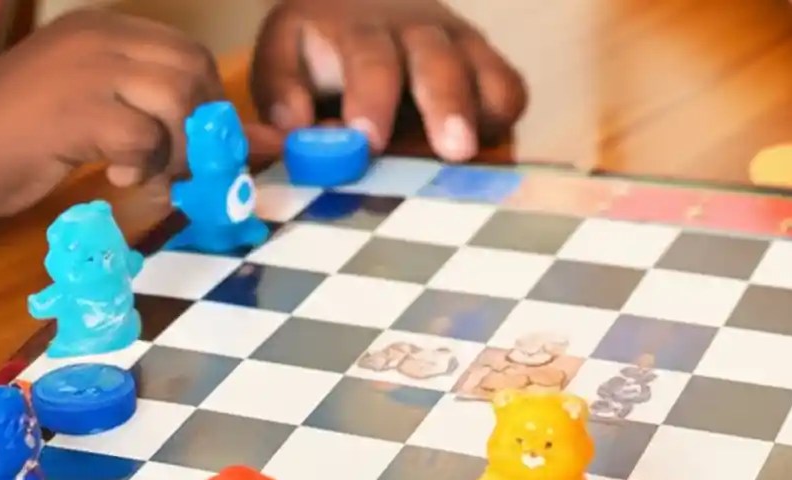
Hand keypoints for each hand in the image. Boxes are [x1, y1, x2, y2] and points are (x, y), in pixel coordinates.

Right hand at [0, 9, 222, 217]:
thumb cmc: (21, 135)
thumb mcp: (100, 111)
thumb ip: (171, 118)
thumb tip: (268, 141)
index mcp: (105, 29)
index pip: (191, 56)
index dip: (209, 107)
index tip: (198, 146)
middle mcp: (99, 38)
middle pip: (194, 74)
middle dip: (202, 130)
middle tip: (177, 166)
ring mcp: (85, 69)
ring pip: (178, 101)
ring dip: (176, 151)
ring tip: (145, 172)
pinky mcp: (73, 110)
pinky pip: (143, 138)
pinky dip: (142, 167)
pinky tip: (115, 176)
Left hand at [250, 0, 526, 160]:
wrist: (361, 3)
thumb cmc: (319, 50)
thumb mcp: (285, 57)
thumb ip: (282, 92)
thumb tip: (294, 128)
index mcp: (359, 28)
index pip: (370, 58)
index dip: (371, 98)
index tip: (368, 140)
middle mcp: (416, 29)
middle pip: (438, 60)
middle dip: (446, 104)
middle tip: (453, 149)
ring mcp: (458, 44)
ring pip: (483, 70)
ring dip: (482, 112)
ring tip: (474, 152)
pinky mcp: (485, 64)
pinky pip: (509, 87)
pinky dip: (502, 115)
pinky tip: (483, 145)